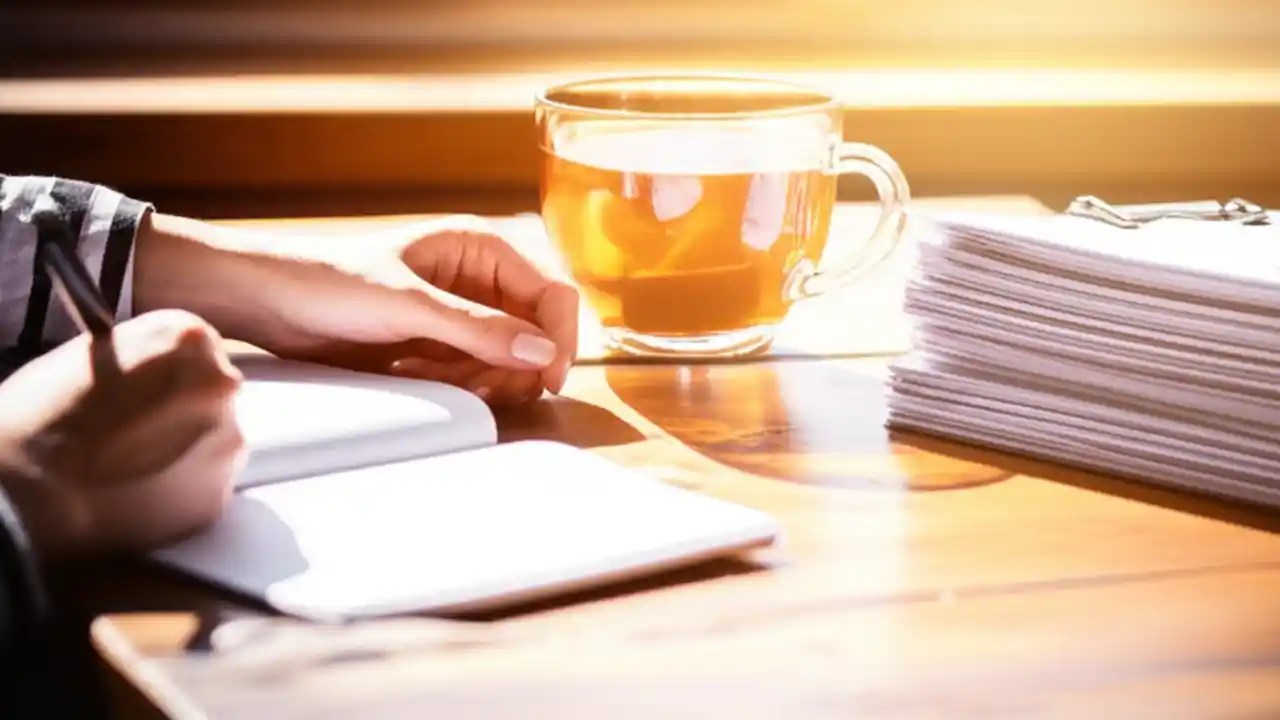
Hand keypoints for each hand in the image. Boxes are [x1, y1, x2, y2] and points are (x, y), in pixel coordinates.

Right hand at [0, 310, 244, 559]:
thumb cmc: (43, 411)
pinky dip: (181, 493)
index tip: (148, 393)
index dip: (170, 377)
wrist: (30, 485)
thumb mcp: (95, 354)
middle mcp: (222, 384)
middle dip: (182, 415)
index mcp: (190, 337)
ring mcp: (227, 441)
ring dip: (186, 454)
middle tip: (137, 434)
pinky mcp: (219, 494)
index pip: (198, 352)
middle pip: (212, 398)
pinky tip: (139, 496)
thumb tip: (158, 375)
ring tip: (132, 469)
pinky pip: (205, 489)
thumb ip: (145, 359)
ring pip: (214, 445)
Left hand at [137, 215, 578, 405]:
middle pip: (541, 328)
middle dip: (524, 364)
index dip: (560, 337)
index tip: (548, 380)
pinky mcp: (442, 342)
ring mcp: (464, 312)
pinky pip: (482, 370)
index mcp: (483, 246)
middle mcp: (482, 277)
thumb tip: (545, 353)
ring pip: (514, 356)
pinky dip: (470, 385)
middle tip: (491, 387)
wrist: (269, 302)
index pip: (554, 292)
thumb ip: (478, 328)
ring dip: (494, 378)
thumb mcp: (409, 304)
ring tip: (448, 380)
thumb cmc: (331, 281)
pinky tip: (433, 381)